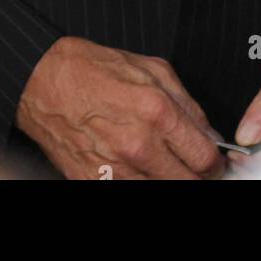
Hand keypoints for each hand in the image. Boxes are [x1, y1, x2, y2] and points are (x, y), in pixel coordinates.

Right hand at [15, 36, 226, 179]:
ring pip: (162, 190)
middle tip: (190, 166)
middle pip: (188, 182)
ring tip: (160, 163)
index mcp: (157, 112)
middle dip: (195, 175)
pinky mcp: (95, 183)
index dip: (215, 163)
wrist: (45, 82)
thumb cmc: (94, 71)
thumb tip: (209, 132)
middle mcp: (139, 145)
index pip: (205, 158)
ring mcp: (115, 170)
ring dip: (167, 179)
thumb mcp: (152, 69)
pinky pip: (132, 192)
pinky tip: (137, 169)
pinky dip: (140, 183)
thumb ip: (187, 103)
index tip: (213, 162)